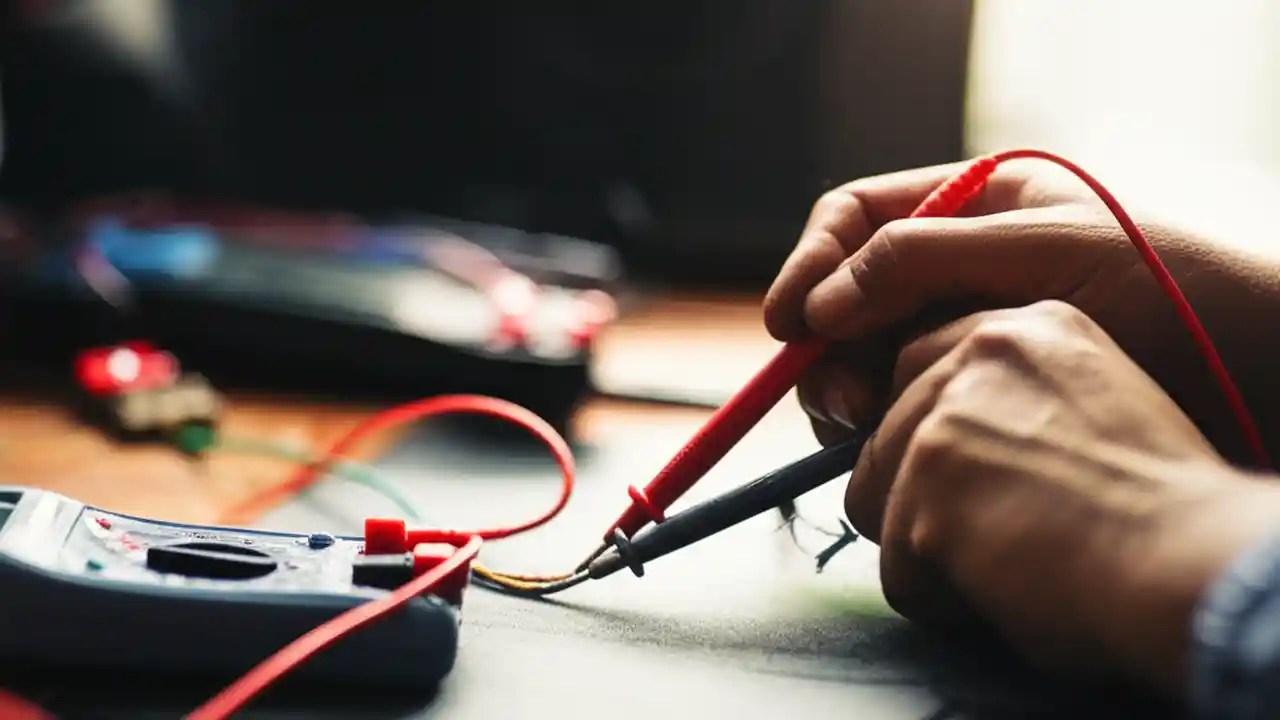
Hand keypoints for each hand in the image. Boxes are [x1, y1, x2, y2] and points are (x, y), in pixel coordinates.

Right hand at [764, 159, 1279, 462]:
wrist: (1254, 372)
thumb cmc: (1171, 290)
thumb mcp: (1049, 251)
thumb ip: (926, 260)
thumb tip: (818, 305)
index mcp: (973, 206)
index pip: (856, 219)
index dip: (808, 265)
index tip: (787, 325)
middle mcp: (956, 267)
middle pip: (846, 295)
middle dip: (826, 346)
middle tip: (843, 403)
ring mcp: (962, 330)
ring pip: (864, 355)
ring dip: (846, 391)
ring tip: (869, 425)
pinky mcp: (974, 391)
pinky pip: (899, 402)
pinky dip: (882, 424)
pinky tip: (896, 444)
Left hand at [849, 300, 1279, 692]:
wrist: (1192, 558)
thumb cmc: (1159, 506)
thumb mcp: (1091, 403)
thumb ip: (1010, 400)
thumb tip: (931, 442)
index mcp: (1027, 326)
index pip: (916, 370)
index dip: (933, 440)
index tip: (971, 480)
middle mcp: (976, 353)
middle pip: (883, 434)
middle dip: (919, 495)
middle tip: (999, 530)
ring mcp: (944, 418)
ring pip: (875, 502)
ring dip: (929, 550)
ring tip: (1011, 558)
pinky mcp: (926, 486)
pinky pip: (895, 571)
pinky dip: (940, 600)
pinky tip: (1006, 587)